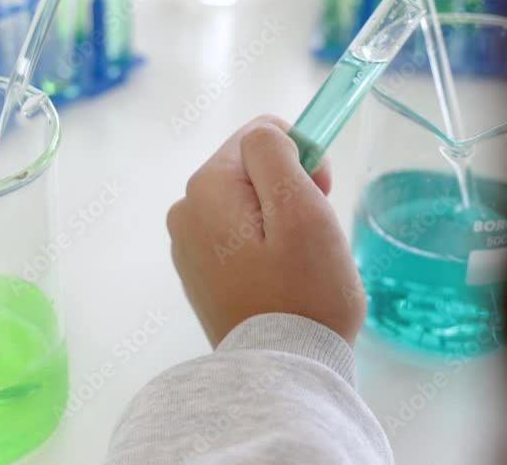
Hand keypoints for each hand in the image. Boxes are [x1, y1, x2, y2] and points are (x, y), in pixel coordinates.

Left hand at [166, 116, 365, 346]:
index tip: (322, 194)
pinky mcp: (198, 274)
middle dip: (290, 190)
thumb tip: (265, 134)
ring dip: (279, 221)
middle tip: (313, 236)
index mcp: (206, 187)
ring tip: (298, 263)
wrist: (282, 371)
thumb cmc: (303, 290)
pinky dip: (263, 248)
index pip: (261, 136)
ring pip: (247, 204)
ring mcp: (187, 245)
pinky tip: (280, 280)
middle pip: (251, 171)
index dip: (301, 156)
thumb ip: (276, 153)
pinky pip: (237, 237)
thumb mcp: (302, 208)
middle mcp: (185, 210)